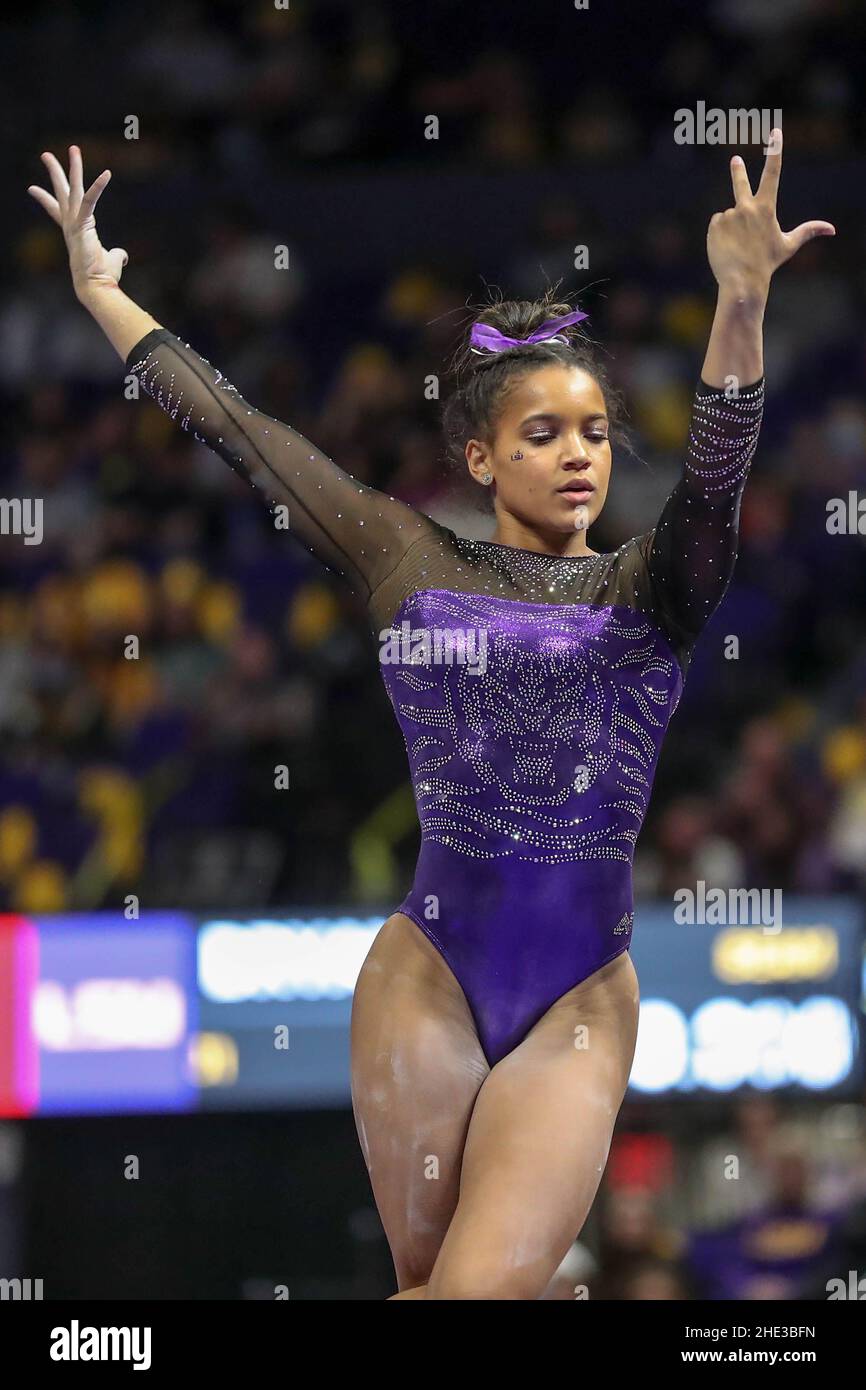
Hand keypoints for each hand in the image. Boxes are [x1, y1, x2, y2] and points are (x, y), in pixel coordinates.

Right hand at [28, 145, 127, 298]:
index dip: (45, 199)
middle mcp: (70, 225)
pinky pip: (89, 200)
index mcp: (74, 231)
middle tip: (46, 154)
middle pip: (61, 193)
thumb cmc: (102, 277)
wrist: (96, 287)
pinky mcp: (81, 224)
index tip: (31, 189)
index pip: (57, 210)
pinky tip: (106, 173)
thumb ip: (117, 255)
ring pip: (72, 189)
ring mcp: (74, 223)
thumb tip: (123, 256)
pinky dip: (98, 187)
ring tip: (73, 148)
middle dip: (55, 172)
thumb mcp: (111, 261)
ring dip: (73, 168)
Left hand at [707, 128, 834, 301]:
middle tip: (735, 159)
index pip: (772, 173)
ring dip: (733, 228)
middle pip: (740, 182)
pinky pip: (718, 224)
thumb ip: (808, 232)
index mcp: (765, 208)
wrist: (741, 281)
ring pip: (730, 216)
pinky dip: (721, 234)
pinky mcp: (714, 225)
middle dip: (738, 170)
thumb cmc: (767, 263)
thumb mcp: (788, 245)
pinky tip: (726, 247)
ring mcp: (728, 216)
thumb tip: (831, 229)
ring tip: (738, 246)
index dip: (775, 151)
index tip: (775, 132)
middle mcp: (745, 208)